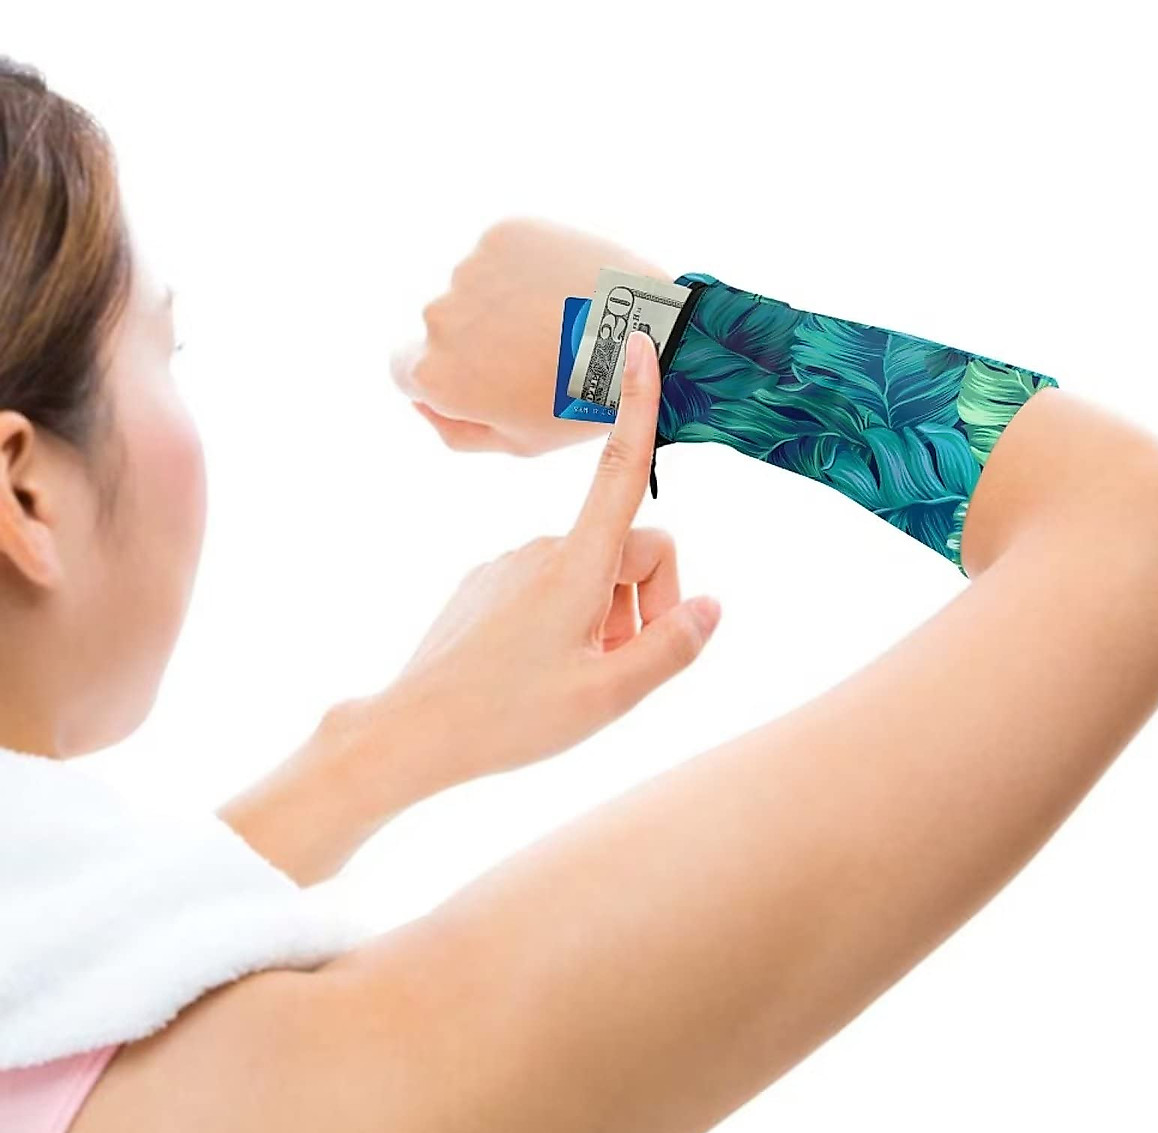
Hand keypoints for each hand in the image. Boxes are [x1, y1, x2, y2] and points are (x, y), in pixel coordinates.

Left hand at [372, 330, 720, 783]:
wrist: (414, 730)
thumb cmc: (511, 718)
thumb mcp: (609, 697)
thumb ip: (672, 648)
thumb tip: (713, 606)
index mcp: (576, 566)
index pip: (622, 471)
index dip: (640, 408)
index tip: (644, 347)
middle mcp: (542, 549)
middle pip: (631, 548)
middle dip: (646, 601)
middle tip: (623, 664)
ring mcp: (510, 564)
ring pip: (591, 570)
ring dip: (606, 614)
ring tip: (578, 674)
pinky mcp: (488, 583)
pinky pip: (550, 582)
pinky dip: (568, 616)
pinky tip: (541, 666)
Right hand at [391, 218, 671, 455]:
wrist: (645, 334)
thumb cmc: (583, 399)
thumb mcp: (516, 442)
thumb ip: (454, 428)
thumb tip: (423, 399)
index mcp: (435, 375)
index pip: (404, 370)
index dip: (445, 375)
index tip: (484, 375)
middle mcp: (437, 318)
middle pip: (439, 326)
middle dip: (477, 338)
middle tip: (534, 352)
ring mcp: (469, 270)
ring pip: (471, 287)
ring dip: (501, 301)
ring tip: (556, 321)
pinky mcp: (503, 234)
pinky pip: (500, 254)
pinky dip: (524, 268)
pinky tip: (561, 289)